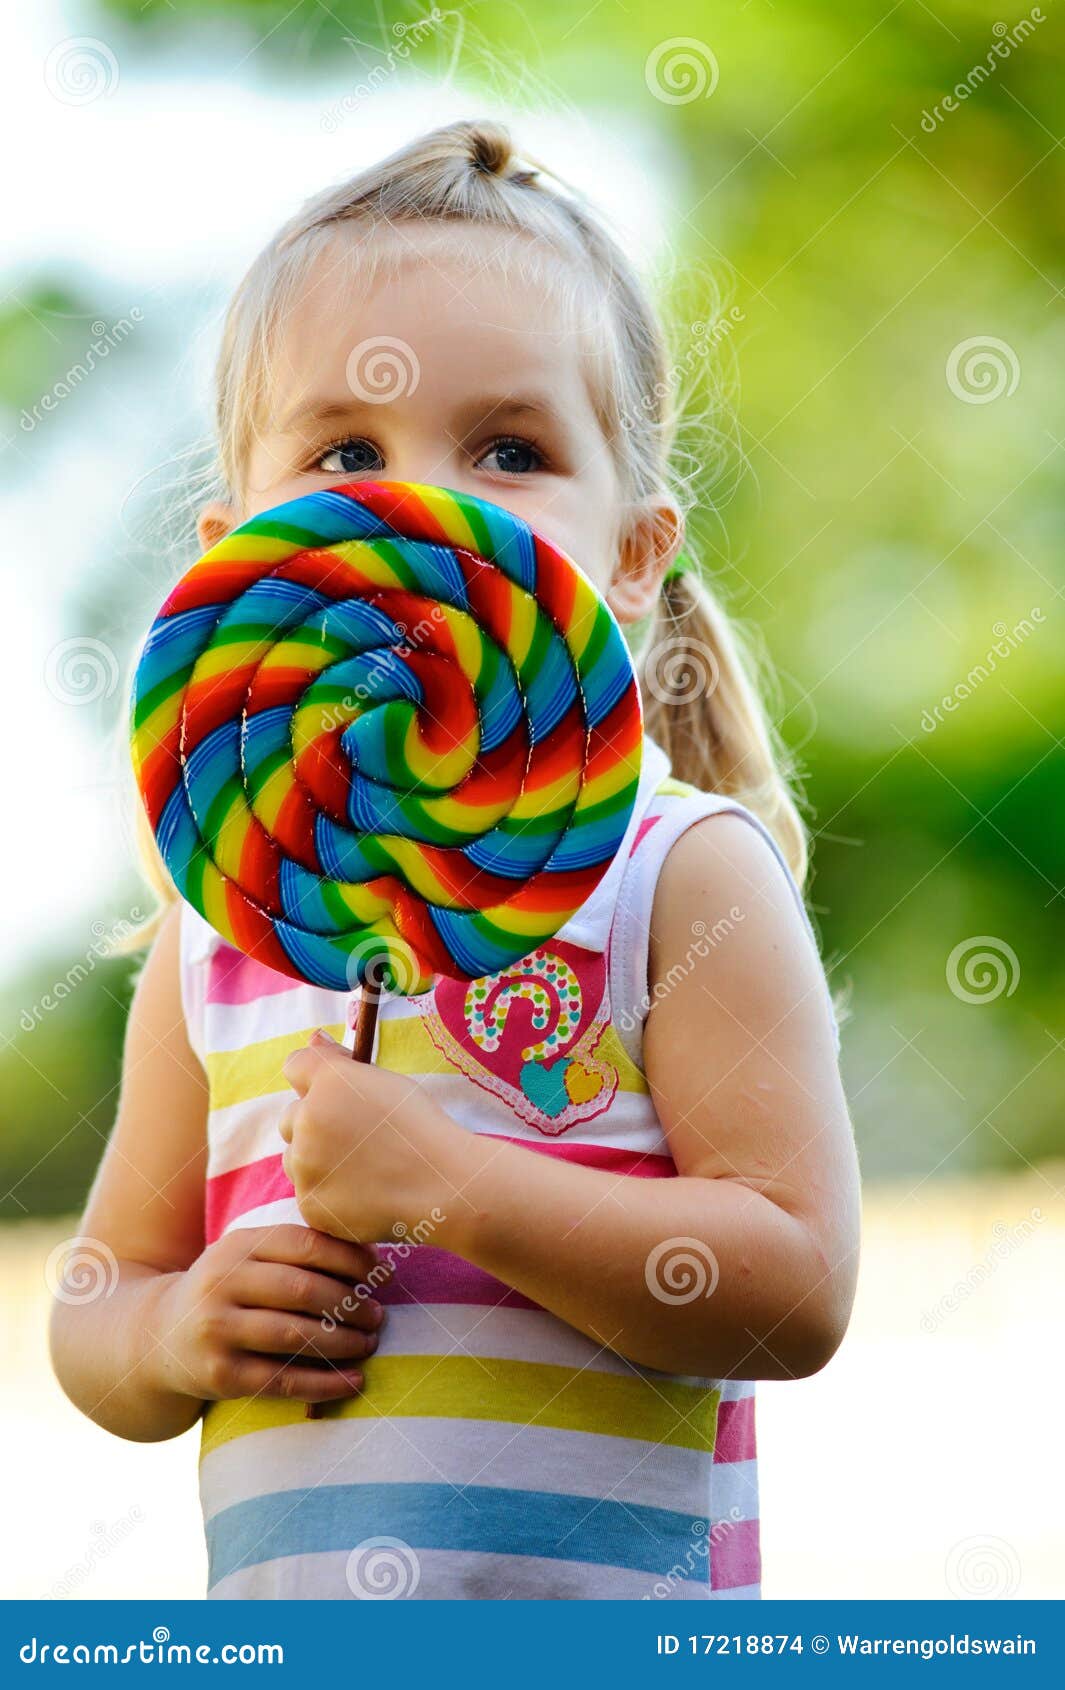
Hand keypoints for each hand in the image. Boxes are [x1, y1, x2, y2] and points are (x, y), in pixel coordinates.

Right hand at [151, 1224, 388, 1405]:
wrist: (158, 1338)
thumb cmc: (225, 1290)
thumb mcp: (246, 1256)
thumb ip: (295, 1248)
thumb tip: (371, 1254)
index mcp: (236, 1246)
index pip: (305, 1244)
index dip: (351, 1259)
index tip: (382, 1272)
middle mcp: (222, 1284)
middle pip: (303, 1290)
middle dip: (350, 1303)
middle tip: (378, 1314)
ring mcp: (218, 1331)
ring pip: (296, 1336)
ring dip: (343, 1341)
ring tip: (369, 1342)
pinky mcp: (220, 1376)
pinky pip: (284, 1381)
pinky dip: (326, 1383)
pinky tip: (355, 1380)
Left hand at [280, 1030, 467, 1242]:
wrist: (443, 1185)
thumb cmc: (421, 1127)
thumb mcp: (385, 1081)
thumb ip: (341, 1061)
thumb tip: (314, 1037)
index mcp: (328, 1082)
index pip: (295, 1065)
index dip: (314, 1078)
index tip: (334, 1092)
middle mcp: (307, 1120)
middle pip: (290, 1117)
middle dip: (313, 1124)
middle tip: (356, 1137)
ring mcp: (305, 1166)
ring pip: (295, 1158)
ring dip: (316, 1160)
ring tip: (363, 1168)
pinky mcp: (310, 1203)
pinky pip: (309, 1192)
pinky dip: (330, 1194)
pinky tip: (363, 1193)